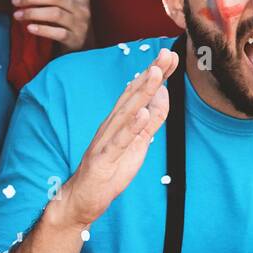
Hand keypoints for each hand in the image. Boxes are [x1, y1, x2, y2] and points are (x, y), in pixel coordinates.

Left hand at [12, 0, 91, 50]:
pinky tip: (29, 28)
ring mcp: (81, 24)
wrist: (81, 47)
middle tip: (15, 1)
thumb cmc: (65, 23)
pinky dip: (42, 29)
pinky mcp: (76, 40)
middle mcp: (82, 7)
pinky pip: (59, 33)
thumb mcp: (62, 6)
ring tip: (17, 15)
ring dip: (33, 12)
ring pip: (55, 13)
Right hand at [59, 49, 176, 227]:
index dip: (154, 74)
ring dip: (141, 92)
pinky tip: (142, 113)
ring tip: (156, 74)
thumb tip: (163, 95)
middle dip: (150, 74)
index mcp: (119, 122)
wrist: (82, 199)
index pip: (138, 93)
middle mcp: (111, 126)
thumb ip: (150, 122)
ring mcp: (105, 142)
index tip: (170, 56)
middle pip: (132, 96)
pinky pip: (119, 142)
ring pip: (126, 113)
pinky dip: (131, 127)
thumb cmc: (109, 172)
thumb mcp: (138, 145)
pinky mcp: (103, 160)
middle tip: (165, 54)